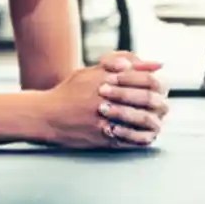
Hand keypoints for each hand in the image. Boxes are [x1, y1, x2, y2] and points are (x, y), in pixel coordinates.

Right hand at [43, 61, 165, 149]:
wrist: (47, 115)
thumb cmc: (70, 92)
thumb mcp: (92, 71)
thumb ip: (123, 64)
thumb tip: (157, 64)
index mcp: (106, 79)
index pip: (147, 79)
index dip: (154, 83)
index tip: (155, 86)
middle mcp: (108, 98)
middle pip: (149, 100)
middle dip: (155, 102)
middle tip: (155, 103)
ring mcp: (106, 120)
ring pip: (146, 121)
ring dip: (151, 119)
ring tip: (149, 117)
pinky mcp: (105, 138)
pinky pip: (135, 139)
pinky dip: (142, 136)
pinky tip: (141, 132)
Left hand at [95, 50, 170, 131]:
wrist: (80, 107)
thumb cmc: (98, 85)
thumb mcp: (104, 69)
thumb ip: (116, 60)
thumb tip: (128, 63)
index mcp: (155, 86)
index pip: (151, 80)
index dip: (131, 78)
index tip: (111, 77)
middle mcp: (159, 104)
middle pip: (150, 99)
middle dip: (125, 94)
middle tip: (102, 91)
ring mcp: (154, 122)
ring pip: (146, 118)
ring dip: (124, 113)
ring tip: (102, 108)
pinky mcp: (146, 138)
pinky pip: (142, 139)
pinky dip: (127, 133)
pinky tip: (111, 128)